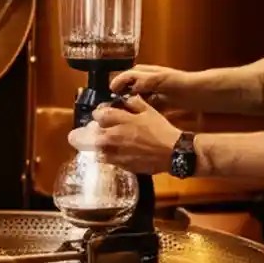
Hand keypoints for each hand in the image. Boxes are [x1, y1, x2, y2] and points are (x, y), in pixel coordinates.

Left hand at [68, 94, 182, 174]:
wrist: (172, 152)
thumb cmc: (162, 130)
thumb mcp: (150, 111)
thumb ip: (134, 103)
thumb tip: (124, 98)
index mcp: (121, 120)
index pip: (99, 115)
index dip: (98, 114)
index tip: (101, 115)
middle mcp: (114, 136)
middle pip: (92, 133)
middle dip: (91, 131)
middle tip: (94, 130)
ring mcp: (116, 151)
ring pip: (97, 148)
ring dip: (97, 144)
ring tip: (101, 142)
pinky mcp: (120, 164)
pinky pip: (105, 159)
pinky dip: (104, 155)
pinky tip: (110, 153)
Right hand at [110, 65, 197, 111]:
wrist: (199, 92)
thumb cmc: (179, 83)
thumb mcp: (158, 79)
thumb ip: (142, 81)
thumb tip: (126, 86)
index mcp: (146, 72)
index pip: (127, 75)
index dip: (118, 83)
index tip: (110, 93)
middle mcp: (149, 80)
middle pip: (131, 86)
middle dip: (122, 94)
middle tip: (112, 106)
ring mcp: (156, 91)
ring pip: (138, 97)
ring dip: (130, 103)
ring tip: (121, 114)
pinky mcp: (162, 102)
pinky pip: (147, 105)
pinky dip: (141, 110)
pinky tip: (137, 118)